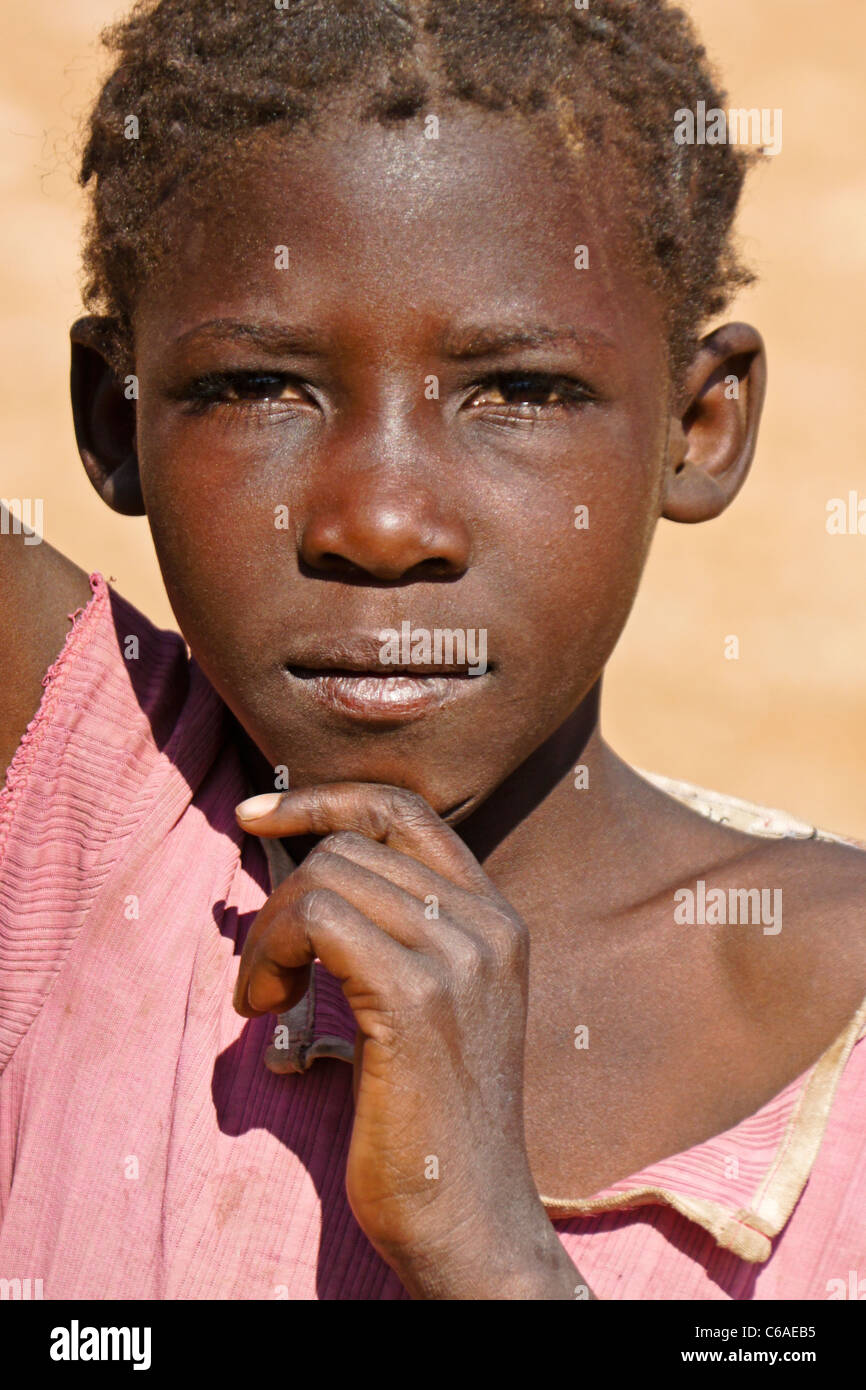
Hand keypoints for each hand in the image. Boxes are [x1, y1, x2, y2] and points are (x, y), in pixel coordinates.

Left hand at [233, 782, 589, 1298]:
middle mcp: (488, 923)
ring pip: (325, 875)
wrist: (469, 1217)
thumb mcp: (429, 1005)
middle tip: (265, 974)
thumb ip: (397, 933)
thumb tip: (308, 876)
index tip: (256, 812)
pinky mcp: (417, 996)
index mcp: (495, 918)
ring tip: (265, 997)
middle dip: (280, 897)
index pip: (404, 809)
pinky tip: (266, 1008)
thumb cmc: (429, 1121)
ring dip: (268, 933)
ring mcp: (459, 956)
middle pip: (349, 845)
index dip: (324, 798)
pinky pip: (316, 917)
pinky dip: (271, 954)